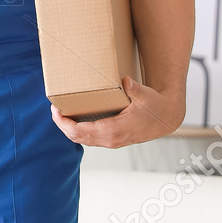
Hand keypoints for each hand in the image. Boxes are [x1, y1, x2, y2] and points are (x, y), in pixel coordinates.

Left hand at [50, 76, 183, 149]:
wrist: (166, 118)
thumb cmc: (155, 105)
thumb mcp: (145, 95)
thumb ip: (134, 89)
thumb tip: (125, 81)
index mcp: (115, 129)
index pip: (81, 131)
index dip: (65, 123)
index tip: (55, 110)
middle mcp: (111, 139)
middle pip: (78, 137)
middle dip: (63, 125)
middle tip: (54, 109)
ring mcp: (112, 142)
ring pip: (83, 140)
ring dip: (69, 129)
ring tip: (61, 113)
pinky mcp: (113, 140)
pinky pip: (90, 139)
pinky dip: (79, 131)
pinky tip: (74, 119)